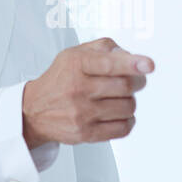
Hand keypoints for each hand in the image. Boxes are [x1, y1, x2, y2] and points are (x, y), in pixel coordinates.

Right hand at [22, 37, 153, 146]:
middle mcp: (77, 88)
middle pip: (125, 86)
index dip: (132, 64)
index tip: (148, 64)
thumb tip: (130, 56)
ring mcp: (81, 113)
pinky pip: (122, 129)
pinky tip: (119, 115)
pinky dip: (128, 121)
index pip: (109, 64)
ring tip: (120, 98)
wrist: (34, 111)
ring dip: (130, 102)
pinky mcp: (85, 133)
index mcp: (76, 64)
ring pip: (127, 107)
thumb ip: (104, 47)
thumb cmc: (61, 79)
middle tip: (135, 81)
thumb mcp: (75, 54)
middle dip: (138, 82)